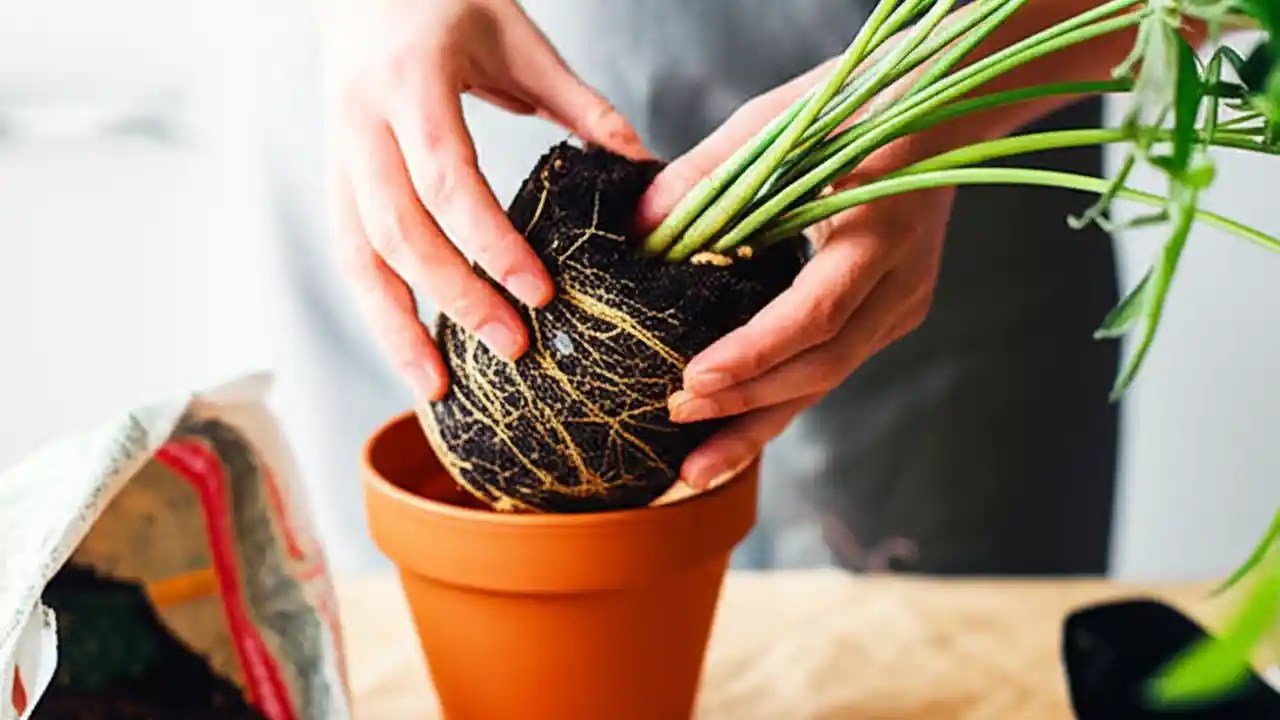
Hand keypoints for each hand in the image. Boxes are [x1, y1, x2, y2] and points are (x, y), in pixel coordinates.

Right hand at [321, 0, 648, 402]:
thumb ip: (580, 103)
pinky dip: (378, 308)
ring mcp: (337, 151)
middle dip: (454, 297)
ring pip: (357, 254)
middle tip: (512, 349)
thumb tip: (644, 166)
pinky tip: (411, 351)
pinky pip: (349, 252)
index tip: (541, 294)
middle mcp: (361, 121)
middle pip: (399, 228)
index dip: (491, 243)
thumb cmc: (448, 2)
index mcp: (412, 80)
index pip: (447, 177)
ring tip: (438, 388)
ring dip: (395, 326)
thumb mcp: (518, 38)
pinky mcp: (333, 176)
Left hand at [637, 73, 953, 491]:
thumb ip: (711, 171)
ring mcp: (902, 305)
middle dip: (746, 402)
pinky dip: (780, 397)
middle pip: (822, 366)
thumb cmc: (858, 108)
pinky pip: (831, 366)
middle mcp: (901, 281)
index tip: (692, 379)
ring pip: (827, 380)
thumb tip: (642, 226)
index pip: (817, 311)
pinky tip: (734, 429)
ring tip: (695, 465)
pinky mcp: (891, 315)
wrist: (945, 117)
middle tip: (674, 416)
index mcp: (881, 230)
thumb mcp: (782, 120)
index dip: (755, 352)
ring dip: (759, 421)